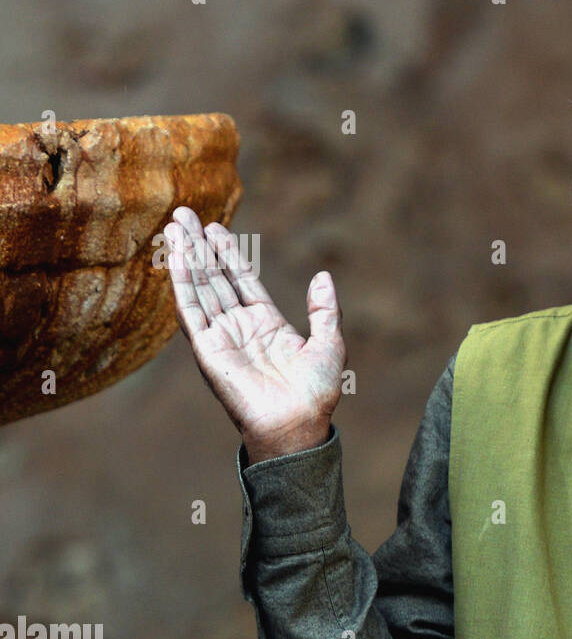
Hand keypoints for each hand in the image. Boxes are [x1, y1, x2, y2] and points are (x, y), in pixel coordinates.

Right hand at [164, 206, 344, 463]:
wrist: (298, 425)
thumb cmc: (316, 393)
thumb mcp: (329, 343)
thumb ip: (325, 310)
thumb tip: (324, 276)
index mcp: (267, 325)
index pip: (241, 280)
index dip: (228, 254)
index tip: (215, 228)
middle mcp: (240, 328)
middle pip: (214, 278)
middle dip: (199, 247)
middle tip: (184, 213)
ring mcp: (221, 337)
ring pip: (199, 288)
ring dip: (186, 257)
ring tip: (174, 225)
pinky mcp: (207, 350)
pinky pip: (191, 311)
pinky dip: (182, 284)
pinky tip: (176, 258)